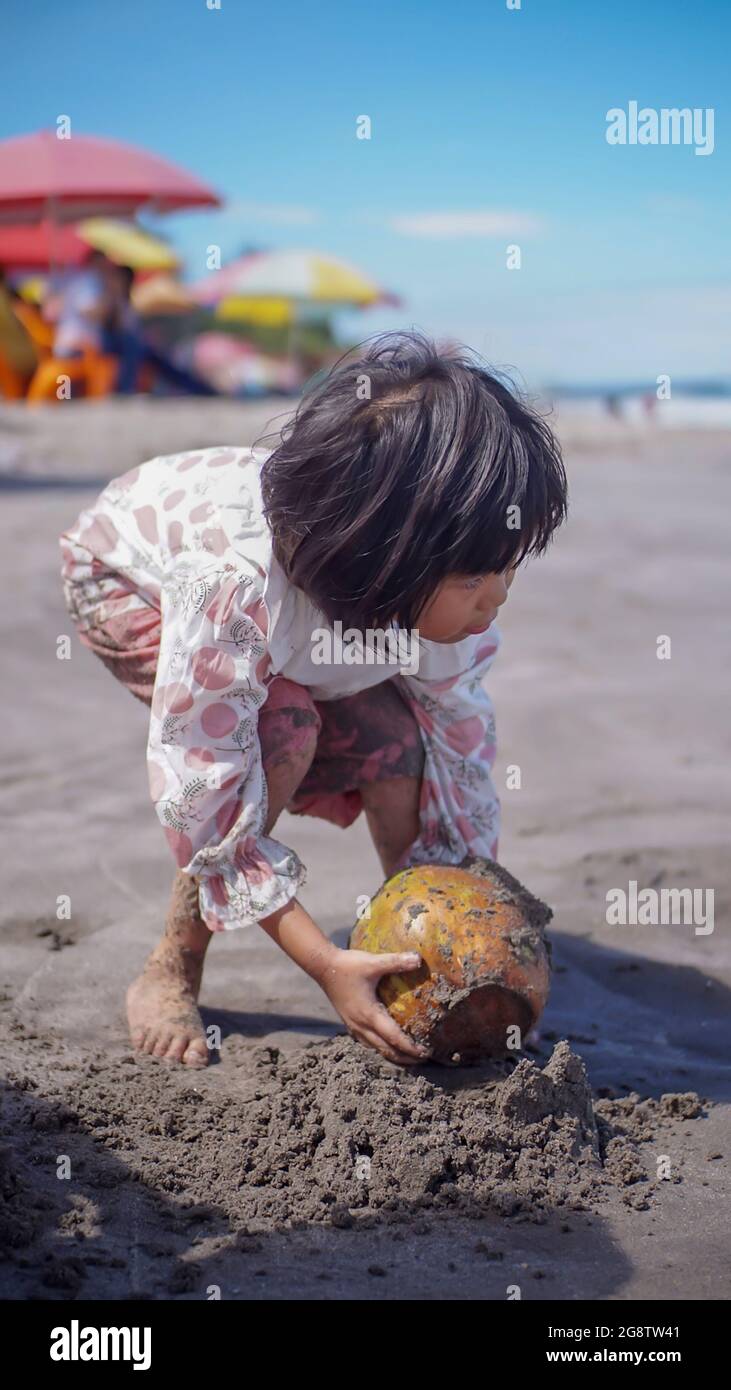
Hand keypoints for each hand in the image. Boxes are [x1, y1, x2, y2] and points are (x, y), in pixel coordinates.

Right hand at [314, 947, 430, 1066]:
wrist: (323, 967)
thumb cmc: (348, 965)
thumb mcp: (373, 962)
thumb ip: (396, 962)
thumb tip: (418, 959)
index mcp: (369, 1014)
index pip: (394, 1038)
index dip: (410, 1048)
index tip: (425, 1052)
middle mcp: (361, 1025)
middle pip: (386, 1050)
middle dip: (405, 1057)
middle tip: (422, 1060)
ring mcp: (353, 1025)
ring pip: (375, 1048)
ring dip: (393, 1054)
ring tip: (408, 1056)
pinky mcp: (349, 1022)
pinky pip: (367, 1042)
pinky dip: (380, 1047)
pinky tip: (386, 1043)